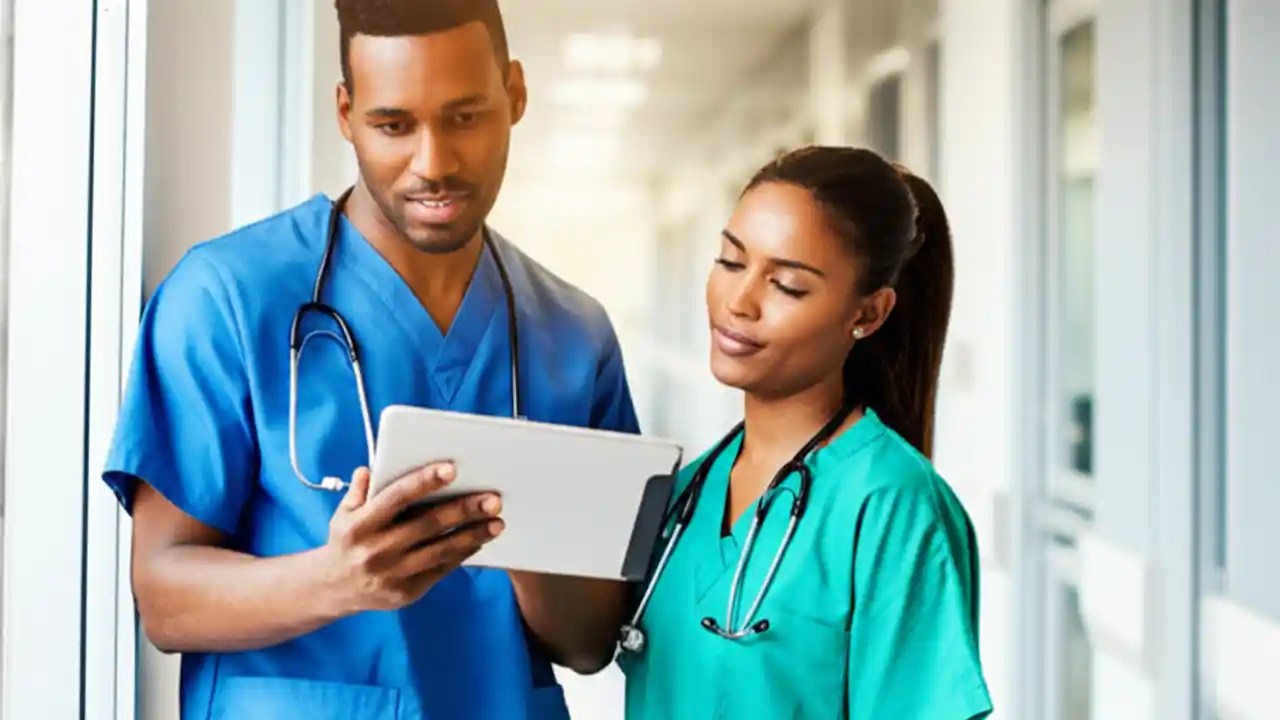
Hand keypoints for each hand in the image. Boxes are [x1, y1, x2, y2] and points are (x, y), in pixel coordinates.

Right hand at [321, 462, 503, 613]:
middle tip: (493, 498)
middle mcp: (375, 550)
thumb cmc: (347, 541)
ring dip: (473, 535)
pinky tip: (479, 541)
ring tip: (497, 522)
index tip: (452, 468)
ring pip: (440, 551)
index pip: (396, 497)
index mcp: (359, 525)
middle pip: (427, 525)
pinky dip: (462, 555)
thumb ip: (360, 489)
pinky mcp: (405, 593)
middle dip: (464, 510)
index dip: (425, 482)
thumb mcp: (344, 513)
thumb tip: (373, 466)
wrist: (334, 588)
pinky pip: (440, 570)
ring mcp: (391, 574)